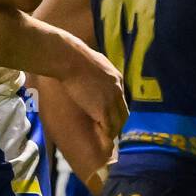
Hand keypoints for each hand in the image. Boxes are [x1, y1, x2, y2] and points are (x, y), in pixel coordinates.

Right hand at [59, 50, 127, 165]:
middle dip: (119, 122)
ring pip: (118, 122)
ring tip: (108, 138)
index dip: (117, 109)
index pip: (122, 99)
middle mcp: (118, 91)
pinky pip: (108, 126)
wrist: (71, 61)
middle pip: (123, 112)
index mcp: (117, 78)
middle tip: (112, 130)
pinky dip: (106, 133)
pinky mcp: (102, 109)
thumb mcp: (95, 60)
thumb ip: (99, 69)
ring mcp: (111, 101)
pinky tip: (102, 138)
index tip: (112, 116)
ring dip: (113, 130)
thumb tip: (94, 68)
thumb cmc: (76, 57)